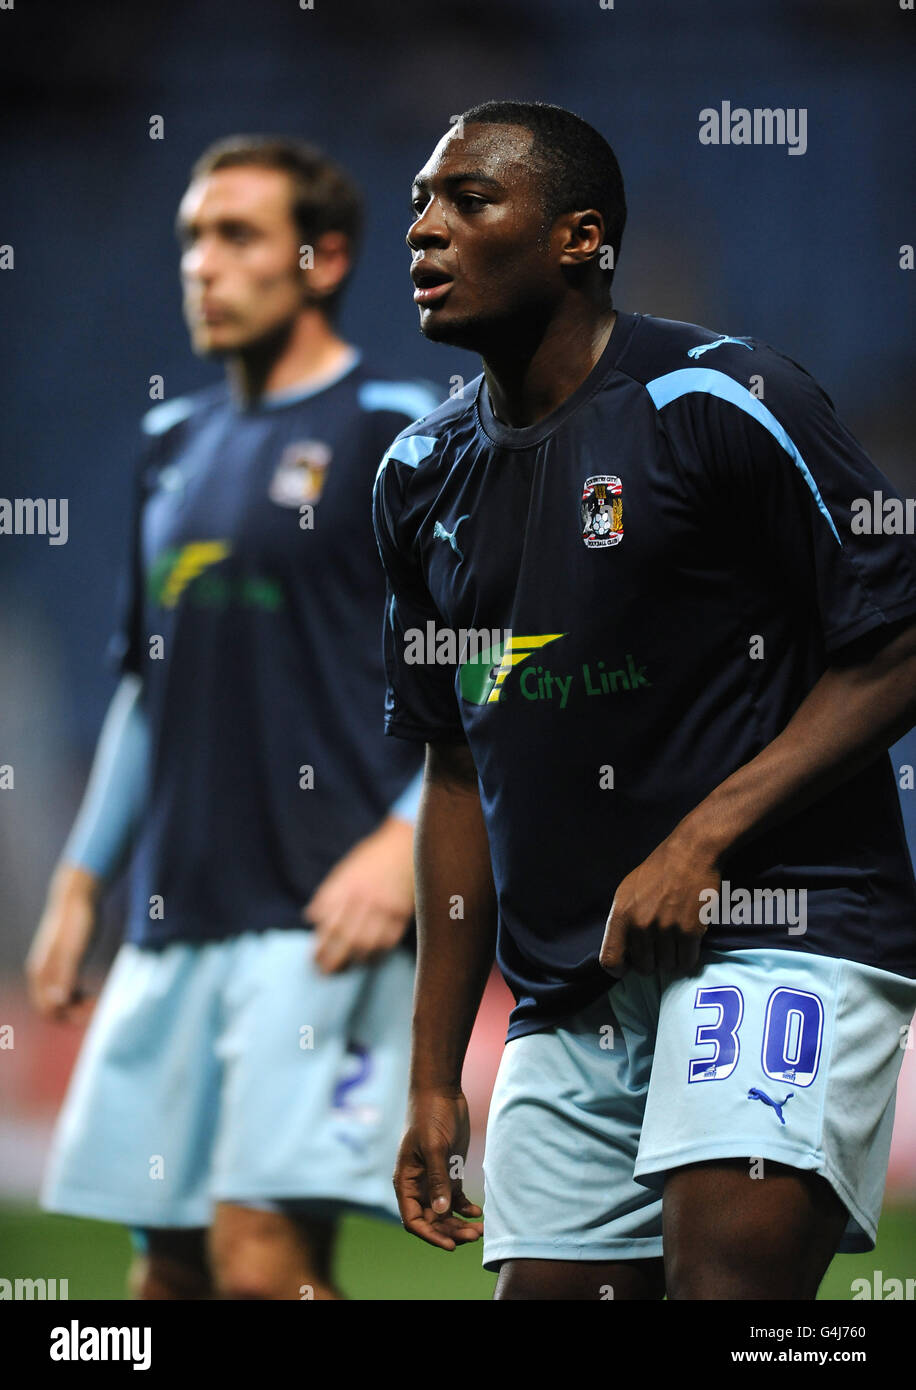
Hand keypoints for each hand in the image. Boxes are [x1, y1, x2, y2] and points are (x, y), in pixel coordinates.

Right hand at [26, 863, 99, 1022]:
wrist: (75, 897)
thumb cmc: (75, 922)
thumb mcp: (73, 950)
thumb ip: (64, 976)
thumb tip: (58, 1002)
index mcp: (41, 973)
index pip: (48, 1010)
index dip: (71, 1016)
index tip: (95, 1011)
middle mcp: (41, 974)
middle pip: (53, 1009)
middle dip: (75, 1015)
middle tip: (101, 1009)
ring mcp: (50, 970)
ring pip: (59, 1002)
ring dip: (76, 1008)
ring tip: (98, 1002)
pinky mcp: (61, 965)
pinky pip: (64, 991)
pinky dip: (77, 998)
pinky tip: (92, 994)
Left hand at [303, 817, 414, 973]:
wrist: (404, 845)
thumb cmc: (370, 858)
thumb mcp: (343, 870)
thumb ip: (328, 895)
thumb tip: (311, 918)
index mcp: (347, 887)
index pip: (329, 925)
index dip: (320, 947)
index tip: (314, 960)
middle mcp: (365, 899)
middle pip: (347, 938)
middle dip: (334, 960)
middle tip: (326, 972)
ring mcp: (386, 907)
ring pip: (368, 944)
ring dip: (354, 961)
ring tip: (345, 968)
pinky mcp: (403, 913)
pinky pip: (388, 942)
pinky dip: (377, 954)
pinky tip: (368, 959)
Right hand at [394, 1089, 483, 1250]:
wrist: (440, 1091)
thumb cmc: (430, 1116)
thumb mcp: (434, 1148)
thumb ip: (437, 1180)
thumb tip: (441, 1211)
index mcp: (406, 1181)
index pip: (414, 1220)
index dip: (430, 1235)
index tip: (450, 1245)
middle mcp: (418, 1185)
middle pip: (432, 1220)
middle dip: (451, 1231)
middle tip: (473, 1236)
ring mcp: (434, 1179)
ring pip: (445, 1212)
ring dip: (460, 1223)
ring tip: (479, 1230)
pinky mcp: (449, 1170)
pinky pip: (455, 1199)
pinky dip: (465, 1208)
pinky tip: (478, 1212)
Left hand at [599, 833, 719, 976]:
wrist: (690, 853)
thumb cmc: (658, 870)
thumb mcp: (627, 890)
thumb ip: (623, 920)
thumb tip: (622, 949)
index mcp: (621, 914)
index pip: (610, 959)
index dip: (618, 969)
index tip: (627, 968)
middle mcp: (641, 925)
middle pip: (643, 967)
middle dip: (652, 962)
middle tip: (660, 948)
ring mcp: (666, 929)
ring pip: (667, 966)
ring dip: (671, 959)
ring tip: (675, 942)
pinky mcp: (689, 931)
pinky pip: (686, 962)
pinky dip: (688, 958)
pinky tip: (688, 945)